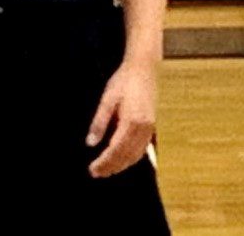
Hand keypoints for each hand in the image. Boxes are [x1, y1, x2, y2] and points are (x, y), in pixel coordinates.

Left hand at [87, 60, 156, 177]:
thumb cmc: (122, 82)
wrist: (143, 70)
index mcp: (132, 122)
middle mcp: (144, 129)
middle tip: (97, 174)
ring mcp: (150, 128)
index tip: (93, 169)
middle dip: (112, 167)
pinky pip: (143, 148)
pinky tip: (123, 160)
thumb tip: (91, 143)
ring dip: (122, 165)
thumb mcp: (107, 100)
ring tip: (108, 170)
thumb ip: (99, 122)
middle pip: (127, 156)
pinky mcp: (152, 126)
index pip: (116, 149)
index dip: (104, 162)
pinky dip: (132, 158)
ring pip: (137, 154)